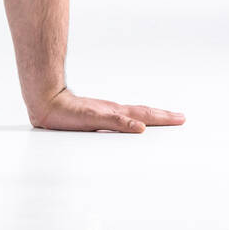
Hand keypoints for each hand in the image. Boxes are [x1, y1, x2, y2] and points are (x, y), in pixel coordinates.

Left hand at [30, 87, 184, 132]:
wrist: (46, 102)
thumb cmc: (67, 112)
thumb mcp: (93, 119)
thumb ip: (117, 122)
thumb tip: (141, 127)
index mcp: (116, 113)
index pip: (146, 116)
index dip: (163, 118)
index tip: (181, 119)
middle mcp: (113, 111)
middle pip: (143, 113)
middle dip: (163, 116)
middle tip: (180, 117)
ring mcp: (105, 112)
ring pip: (133, 114)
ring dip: (150, 116)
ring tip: (162, 117)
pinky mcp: (96, 114)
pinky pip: (120, 117)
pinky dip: (132, 119)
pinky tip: (130, 122)